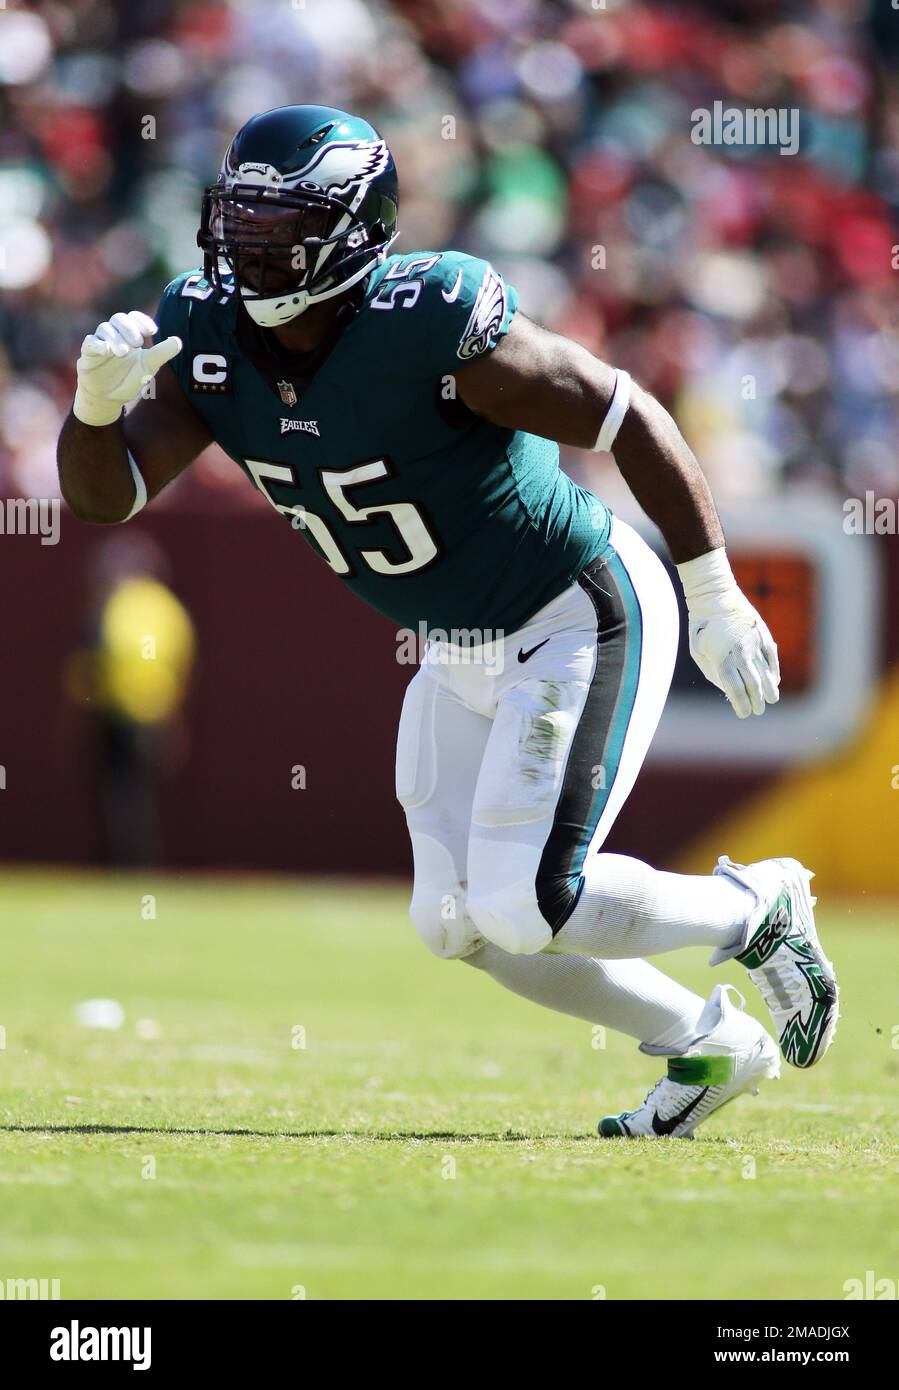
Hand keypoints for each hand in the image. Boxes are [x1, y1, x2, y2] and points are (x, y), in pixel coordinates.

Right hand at [73, 311, 181, 426]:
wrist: (109, 398)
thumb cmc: (129, 378)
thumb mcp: (148, 367)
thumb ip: (161, 353)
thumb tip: (178, 341)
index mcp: (130, 335)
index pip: (134, 318)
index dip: (142, 320)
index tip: (152, 331)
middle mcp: (114, 335)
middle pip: (118, 318)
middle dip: (129, 328)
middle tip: (138, 343)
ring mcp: (100, 343)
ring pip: (104, 328)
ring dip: (115, 337)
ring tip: (124, 352)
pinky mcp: (88, 354)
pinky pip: (90, 342)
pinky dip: (97, 344)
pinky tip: (106, 350)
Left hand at [677, 549, 779, 718]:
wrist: (714, 598)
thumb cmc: (701, 628)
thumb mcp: (699, 653)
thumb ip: (714, 673)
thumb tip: (729, 690)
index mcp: (722, 660)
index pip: (735, 690)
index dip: (741, 704)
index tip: (744, 714)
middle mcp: (740, 653)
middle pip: (753, 685)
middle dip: (757, 701)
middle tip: (758, 711)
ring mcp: (754, 643)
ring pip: (766, 672)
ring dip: (769, 689)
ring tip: (771, 700)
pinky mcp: (763, 635)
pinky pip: (772, 657)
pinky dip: (774, 671)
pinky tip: (774, 681)